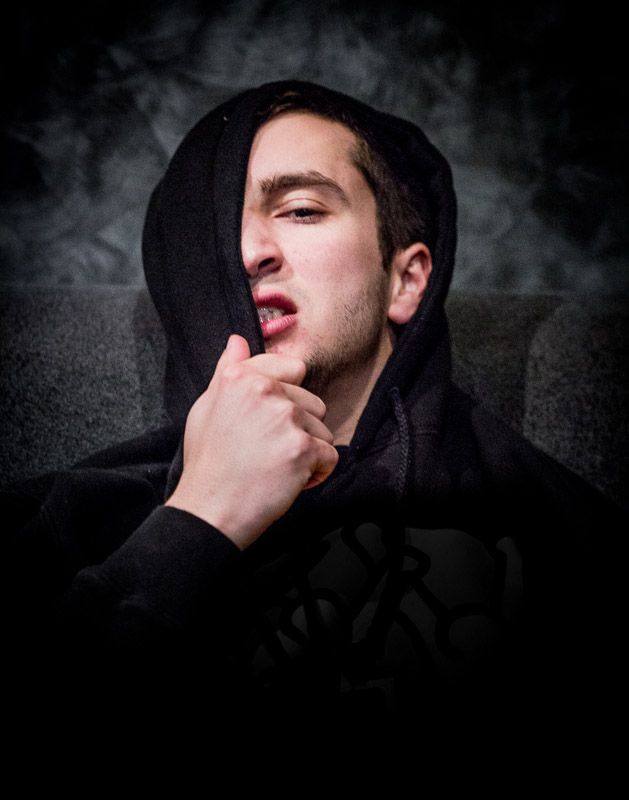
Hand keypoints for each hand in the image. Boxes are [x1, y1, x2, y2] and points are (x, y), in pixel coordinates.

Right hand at [165, 334, 338, 548]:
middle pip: (312, 403)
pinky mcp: (303, 448)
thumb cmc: (208, 463)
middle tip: (267, 451)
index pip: (294, 369)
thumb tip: (238, 340)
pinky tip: (289, 481)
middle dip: (298, 429)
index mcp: (241, 377)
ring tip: (276, 467)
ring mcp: (285, 418)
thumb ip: (227, 370)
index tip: (269, 421)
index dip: (288, 398)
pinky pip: (329, 456)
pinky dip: (316, 472)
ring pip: (322, 430)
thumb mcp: (207, 408)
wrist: (210, 510)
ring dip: (307, 451)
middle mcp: (265, 391)